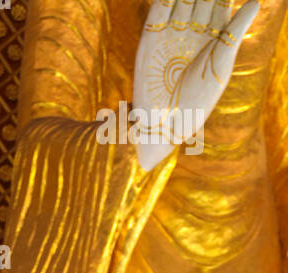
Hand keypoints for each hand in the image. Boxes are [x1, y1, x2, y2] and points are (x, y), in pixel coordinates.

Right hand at [133, 0, 259, 170]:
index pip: (219, 5)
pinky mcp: (151, 39)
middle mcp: (192, 34)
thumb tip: (256, 2)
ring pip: (180, 1)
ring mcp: (171, 35)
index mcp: (213, 39)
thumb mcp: (220, 65)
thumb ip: (234, 32)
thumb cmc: (197, 101)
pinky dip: (164, 0)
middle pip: (200, 0)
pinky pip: (158, 12)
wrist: (164, 124)